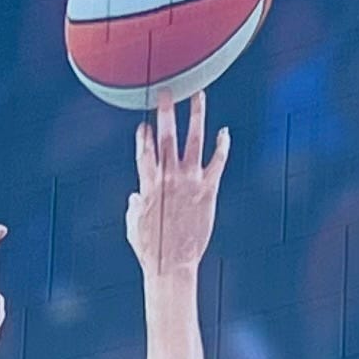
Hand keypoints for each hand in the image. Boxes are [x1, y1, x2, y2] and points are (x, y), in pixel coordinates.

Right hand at [124, 92, 228, 285]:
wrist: (172, 265)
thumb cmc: (151, 251)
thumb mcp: (134, 226)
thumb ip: (134, 208)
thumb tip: (135, 198)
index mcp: (148, 184)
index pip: (144, 151)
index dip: (144, 136)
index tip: (145, 125)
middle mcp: (168, 177)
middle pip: (166, 136)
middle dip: (166, 112)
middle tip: (167, 92)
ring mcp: (189, 181)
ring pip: (192, 140)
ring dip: (195, 115)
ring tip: (198, 95)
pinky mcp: (208, 190)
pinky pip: (217, 162)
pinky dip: (222, 146)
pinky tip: (225, 132)